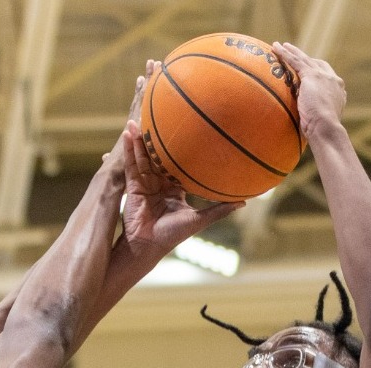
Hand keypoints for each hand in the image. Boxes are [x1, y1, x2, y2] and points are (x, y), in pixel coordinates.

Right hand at [118, 121, 240, 256]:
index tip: (183, 130)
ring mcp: (144, 183)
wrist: (149, 247)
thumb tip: (244, 202)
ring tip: (136, 120)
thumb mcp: (198, 220)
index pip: (177, 163)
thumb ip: (218, 210)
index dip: (179, 148)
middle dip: (154, 139)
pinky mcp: (132, 186)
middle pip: (157, 156)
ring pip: (142, 157)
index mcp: (174, 188)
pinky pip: (131, 165)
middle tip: (157, 117)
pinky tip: (127, 134)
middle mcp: (159, 183)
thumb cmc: (173, 236)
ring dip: (138, 140)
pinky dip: (129, 150)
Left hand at [272, 43, 344, 137]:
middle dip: (305, 58)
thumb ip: (318, 115)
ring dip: (292, 51)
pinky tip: (276, 48)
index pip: (328, 76)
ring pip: (305, 59)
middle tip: (294, 53)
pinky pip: (295, 61)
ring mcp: (323, 76)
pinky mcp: (312, 75)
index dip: (318, 71)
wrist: (326, 128)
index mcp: (339, 91)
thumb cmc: (323, 132)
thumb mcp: (323, 121)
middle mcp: (334, 80)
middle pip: (317, 64)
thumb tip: (308, 125)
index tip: (309, 71)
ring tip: (281, 46)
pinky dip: (285, 54)